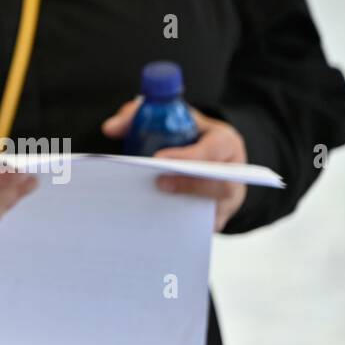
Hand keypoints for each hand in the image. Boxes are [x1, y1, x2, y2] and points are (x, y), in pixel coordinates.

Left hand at [102, 99, 246, 230]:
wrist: (209, 153)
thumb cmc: (187, 133)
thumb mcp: (169, 117)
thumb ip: (140, 117)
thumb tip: (110, 129)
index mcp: (225, 142)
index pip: (213, 149)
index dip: (188, 157)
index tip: (159, 160)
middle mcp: (235, 173)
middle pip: (222, 186)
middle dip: (189, 186)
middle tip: (157, 185)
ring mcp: (229, 199)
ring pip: (215, 212)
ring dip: (184, 211)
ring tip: (150, 208)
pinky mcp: (218, 218)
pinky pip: (202, 228)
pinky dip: (181, 228)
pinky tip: (154, 224)